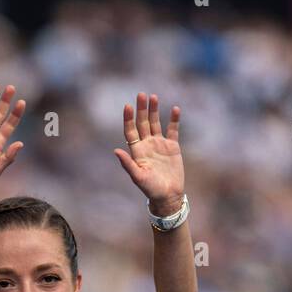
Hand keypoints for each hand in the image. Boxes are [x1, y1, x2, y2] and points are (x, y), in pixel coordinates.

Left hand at [113, 93, 184, 213]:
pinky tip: (175, 109)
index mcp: (137, 151)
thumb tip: (115, 151)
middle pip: (142, 123)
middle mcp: (147, 145)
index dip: (128, 119)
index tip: (128, 106)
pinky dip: (174, 120)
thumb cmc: (151, 189)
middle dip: (141, 109)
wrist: (168, 196)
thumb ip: (128, 164)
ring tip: (154, 97)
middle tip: (141, 94)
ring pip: (155, 123)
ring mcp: (160, 144)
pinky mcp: (172, 146)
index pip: (130, 131)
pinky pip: (173, 129)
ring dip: (154, 110)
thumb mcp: (138, 177)